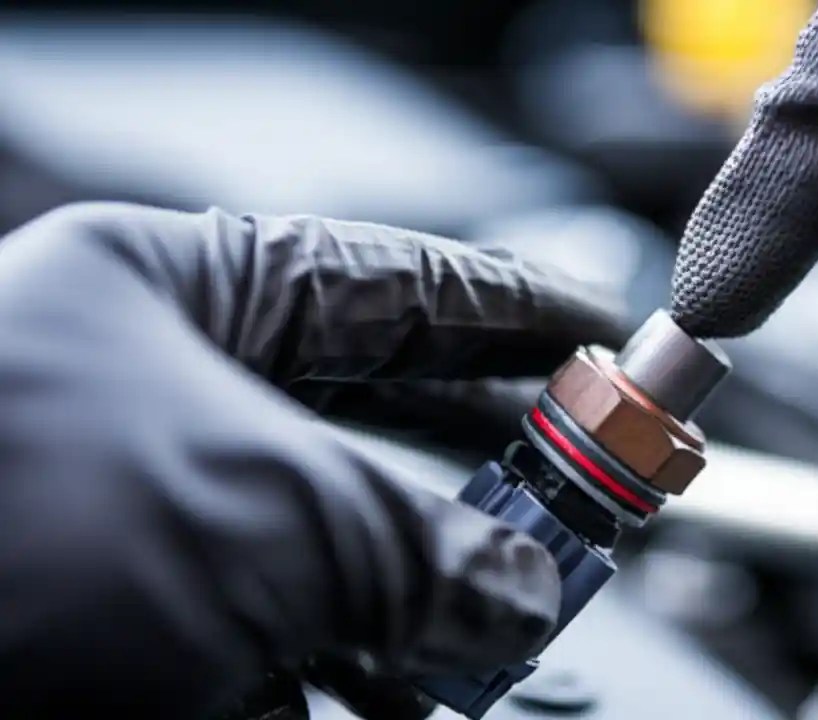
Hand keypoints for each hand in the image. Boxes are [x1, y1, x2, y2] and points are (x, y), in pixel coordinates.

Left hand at [0, 203, 625, 716]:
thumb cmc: (20, 539)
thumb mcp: (277, 521)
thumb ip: (429, 548)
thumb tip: (527, 590)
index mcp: (175, 296)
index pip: (386, 280)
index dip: (511, 308)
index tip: (600, 339)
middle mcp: (160, 392)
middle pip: (375, 412)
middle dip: (489, 466)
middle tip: (588, 492)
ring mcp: (148, 512)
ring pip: (337, 539)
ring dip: (434, 592)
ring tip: (525, 621)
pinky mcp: (134, 617)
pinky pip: (282, 629)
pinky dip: (360, 668)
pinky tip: (424, 696)